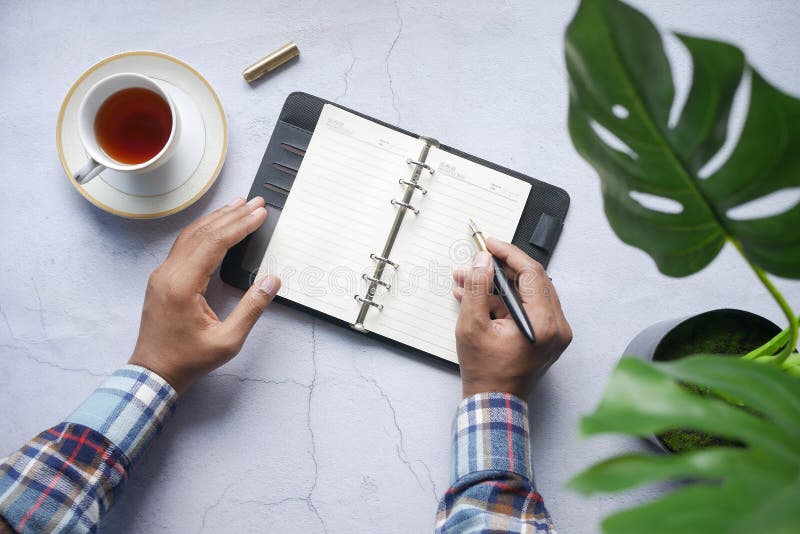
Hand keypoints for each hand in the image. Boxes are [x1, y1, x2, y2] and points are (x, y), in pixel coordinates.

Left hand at [129, 197, 280, 393]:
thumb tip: (271, 281)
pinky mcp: (163, 278)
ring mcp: (163, 274)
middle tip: (255, 203)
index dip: (239, 226)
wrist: (153, 372)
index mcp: (182, 285)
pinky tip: (216, 225)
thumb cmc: (188, 360)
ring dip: (217, 218)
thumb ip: (251, 309)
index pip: (214, 243)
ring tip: (238, 205)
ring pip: (191, 235)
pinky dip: (204, 230)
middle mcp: (168, 273)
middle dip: (232, 215)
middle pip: (203, 233)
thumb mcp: (228, 340)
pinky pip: (184, 245)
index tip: (259, 214)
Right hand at [453, 237, 570, 398]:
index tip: (490, 245)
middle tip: (476, 262)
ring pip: (528, 293)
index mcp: (544, 324)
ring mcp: (554, 332)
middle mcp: (556, 327)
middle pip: (532, 280)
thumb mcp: (472, 326)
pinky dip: (504, 300)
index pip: (531, 273)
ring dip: (499, 284)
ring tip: (468, 281)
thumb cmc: (485, 373)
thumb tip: (481, 261)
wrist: (494, 404)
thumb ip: (476, 288)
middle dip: (500, 269)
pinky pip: (527, 307)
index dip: (508, 254)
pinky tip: (478, 298)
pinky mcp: (546, 336)